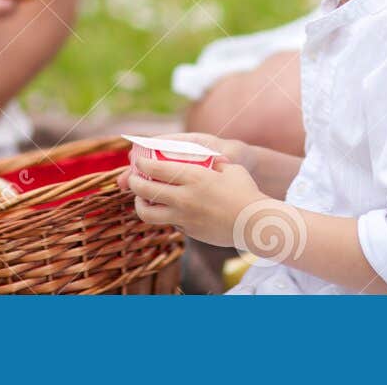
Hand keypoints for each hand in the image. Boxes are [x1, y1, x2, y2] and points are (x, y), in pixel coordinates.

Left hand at [117, 150, 264, 247]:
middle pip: (145, 191)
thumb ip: (213, 162)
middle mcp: (184, 198)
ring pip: (148, 214)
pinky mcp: (189, 232)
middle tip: (132, 179)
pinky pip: (169, 223)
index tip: (138, 161)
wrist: (254, 223)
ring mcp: (184, 218)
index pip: (155, 169)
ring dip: (140, 205)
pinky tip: (169, 210)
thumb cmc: (245, 191)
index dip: (141, 164)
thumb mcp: (229, 168)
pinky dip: (165, 216)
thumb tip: (206, 154)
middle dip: (133, 183)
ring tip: (142, 200)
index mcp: (193, 177)